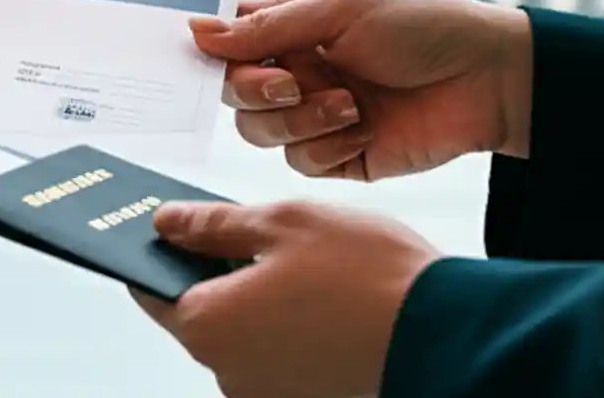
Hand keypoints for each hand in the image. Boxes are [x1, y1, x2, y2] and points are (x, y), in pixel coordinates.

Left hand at [131, 200, 440, 397]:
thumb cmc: (366, 276)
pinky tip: (327, 295)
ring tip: (309, 263)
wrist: (450, 335)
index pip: (152, 289)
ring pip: (245, 332)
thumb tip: (168, 224)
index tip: (170, 231)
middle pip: (202, 311)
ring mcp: (268, 392)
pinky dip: (292, 324)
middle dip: (221, 270)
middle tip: (259, 233)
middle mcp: (227, 371)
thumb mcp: (280, 222)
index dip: (160, 254)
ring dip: (262, 298)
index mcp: (207, 325)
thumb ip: (213, 224)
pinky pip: (280, 353)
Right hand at [192, 0, 532, 180]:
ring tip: (349, 104)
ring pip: (258, 132)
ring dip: (298, 119)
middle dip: (255, 91)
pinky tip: (364, 127)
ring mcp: (311, 116)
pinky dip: (326, 146)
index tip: (202, 56)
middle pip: (231, 93)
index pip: (224, 40)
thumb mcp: (339, 11)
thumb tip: (196, 32)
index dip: (206, 50)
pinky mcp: (336, 156)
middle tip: (291, 83)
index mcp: (287, 29)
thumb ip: (266, 27)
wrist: (487, 81)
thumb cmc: (420, 26)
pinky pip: (299, 162)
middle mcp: (292, 72)